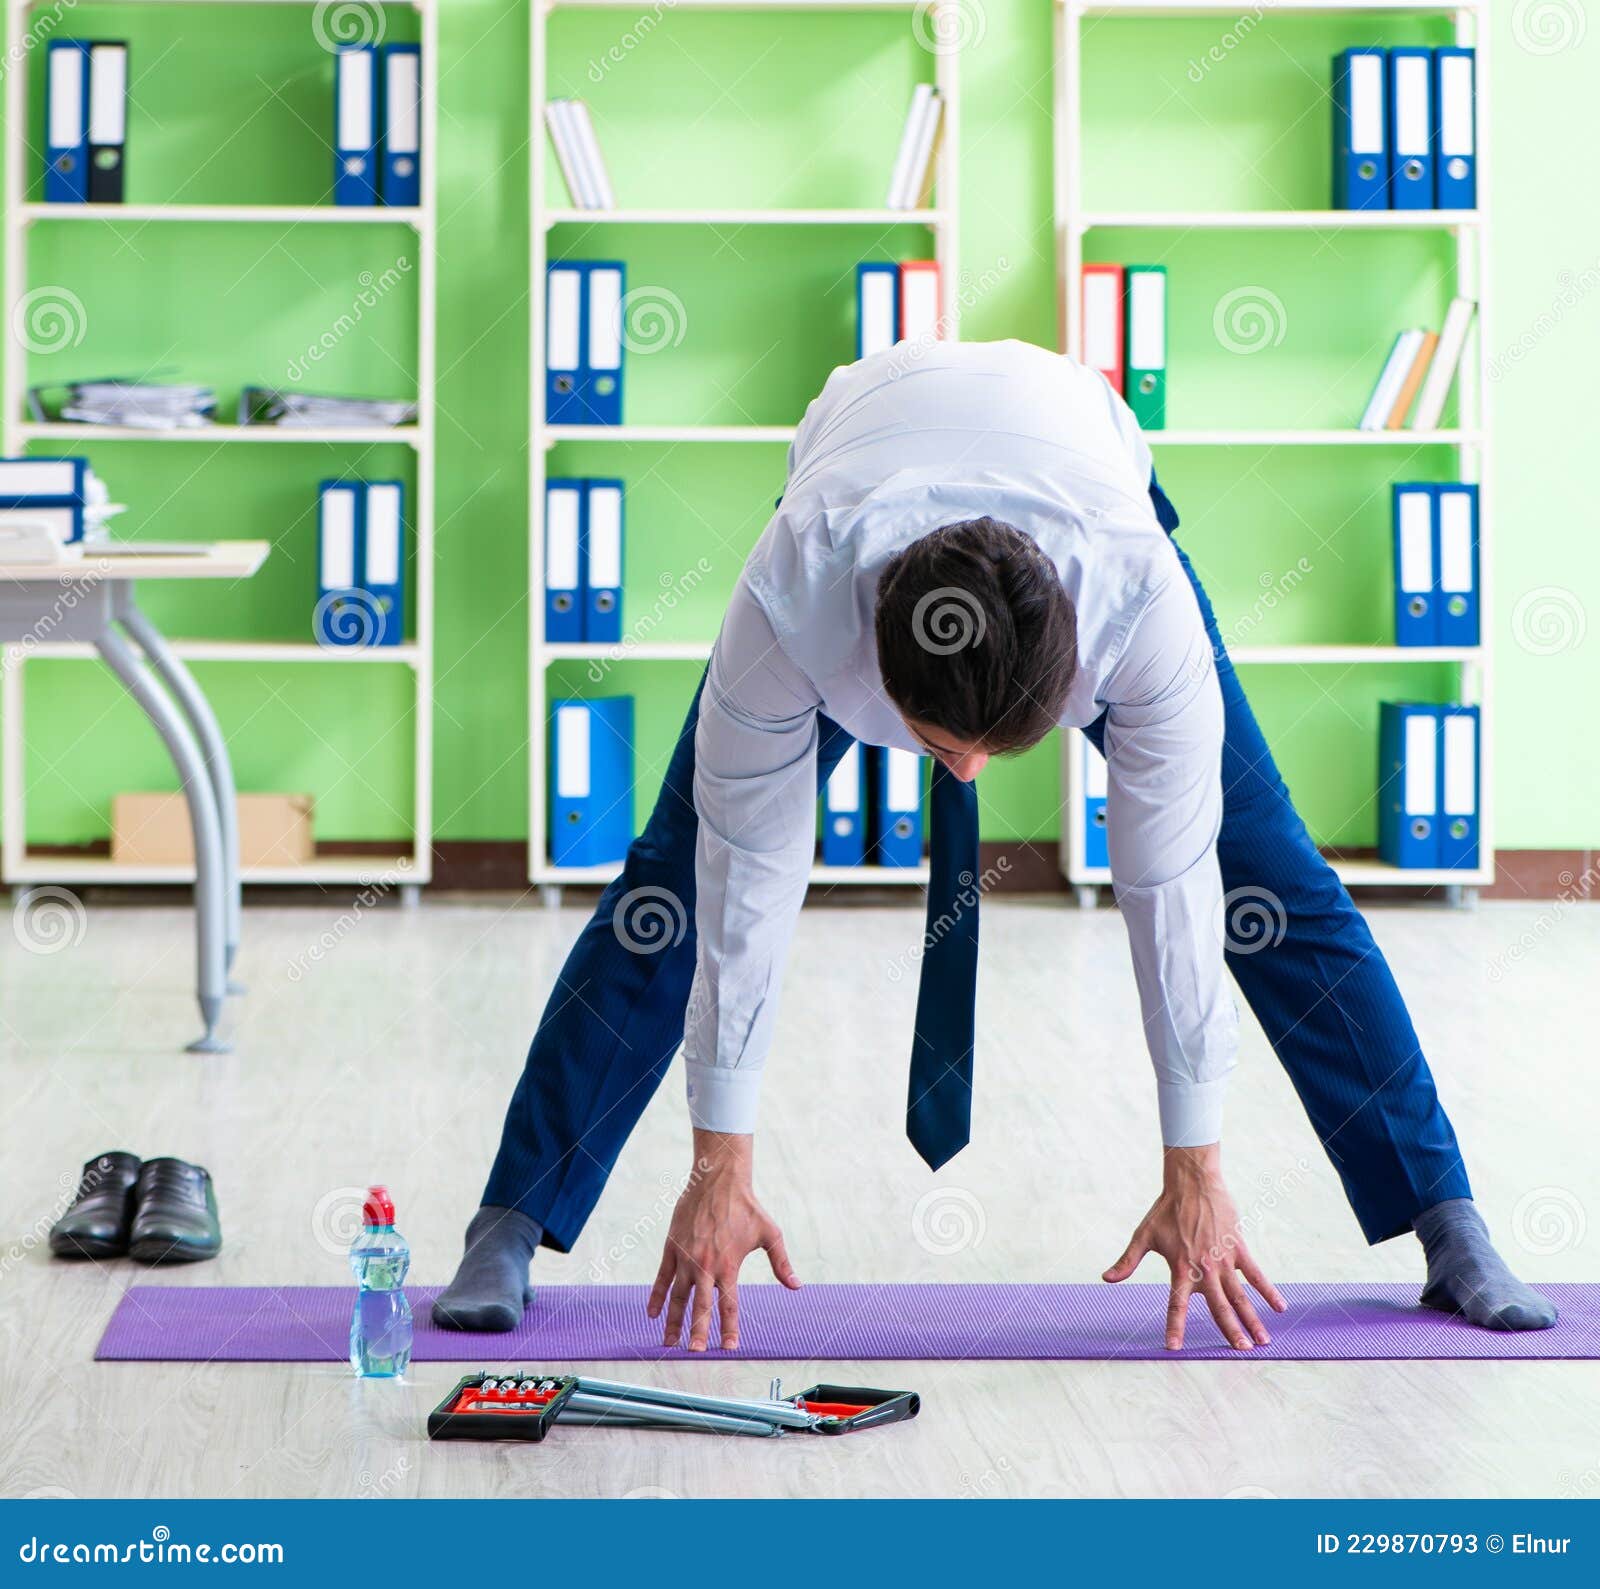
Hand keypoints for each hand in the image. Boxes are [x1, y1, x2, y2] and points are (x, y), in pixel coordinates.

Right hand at [647, 1130, 799, 1350]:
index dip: (729, 1328)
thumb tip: (797, 1286)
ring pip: (677, 1297)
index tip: (729, 1348)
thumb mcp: (770, 1234)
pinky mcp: (671, 1248)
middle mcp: (705, 1266)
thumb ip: (781, 1263)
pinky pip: (661, 1278)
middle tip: (694, 1352)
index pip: (729, 1305)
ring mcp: (685, 1258)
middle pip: (700, 1306)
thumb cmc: (747, 1207)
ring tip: (669, 1342)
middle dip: (697, 1332)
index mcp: (728, 1266)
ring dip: (673, 1321)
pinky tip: (651, 1314)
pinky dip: (656, 1296)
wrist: (718, 1180)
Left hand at [1103, 1143, 1286, 1349]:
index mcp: (1180, 1268)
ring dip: (1252, 1318)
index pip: (1176, 1304)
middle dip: (1230, 1330)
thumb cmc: (1166, 1210)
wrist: (1192, 1183)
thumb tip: (1106, 1278)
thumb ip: (1127, 1261)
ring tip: (1262, 1341)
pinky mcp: (1238, 1248)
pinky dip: (1269, 1291)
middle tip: (1240, 1351)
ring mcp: (1224, 1260)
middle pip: (1219, 1306)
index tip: (1174, 1348)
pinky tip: (1280, 1308)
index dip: (1174, 1326)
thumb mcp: (1143, 1236)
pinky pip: (1256, 1274)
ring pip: (1240, 1295)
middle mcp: (1204, 1268)